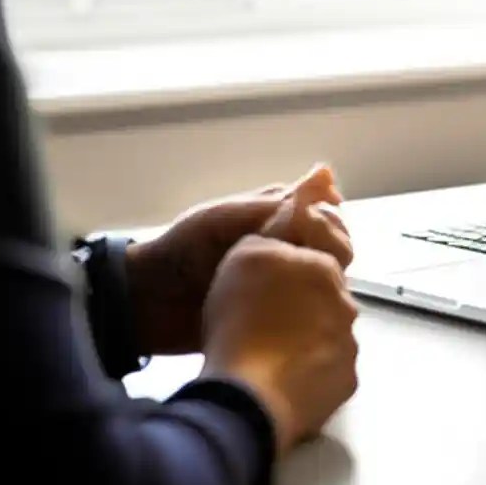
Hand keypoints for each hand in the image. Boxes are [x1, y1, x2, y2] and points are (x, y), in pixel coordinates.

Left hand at [125, 165, 344, 355]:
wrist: (151, 300)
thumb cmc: (186, 248)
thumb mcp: (232, 216)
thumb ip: (282, 201)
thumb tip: (327, 172)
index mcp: (278, 215)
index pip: (328, 215)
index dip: (331, 223)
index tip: (321, 232)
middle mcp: (287, 246)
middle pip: (334, 247)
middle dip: (330, 253)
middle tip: (306, 263)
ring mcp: (283, 280)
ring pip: (327, 277)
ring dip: (324, 281)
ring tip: (306, 289)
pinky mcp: (277, 312)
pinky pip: (310, 309)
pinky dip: (315, 308)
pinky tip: (311, 312)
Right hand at [201, 235, 358, 453]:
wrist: (251, 393)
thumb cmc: (242, 320)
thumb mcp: (241, 258)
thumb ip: (268, 241)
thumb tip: (281, 243)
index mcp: (324, 269)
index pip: (311, 259)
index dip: (284, 272)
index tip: (260, 288)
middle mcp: (347, 304)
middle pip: (323, 298)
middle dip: (299, 305)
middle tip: (264, 322)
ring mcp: (350, 346)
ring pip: (328, 334)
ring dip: (305, 339)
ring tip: (269, 356)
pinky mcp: (347, 382)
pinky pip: (328, 371)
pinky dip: (309, 372)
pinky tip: (282, 379)